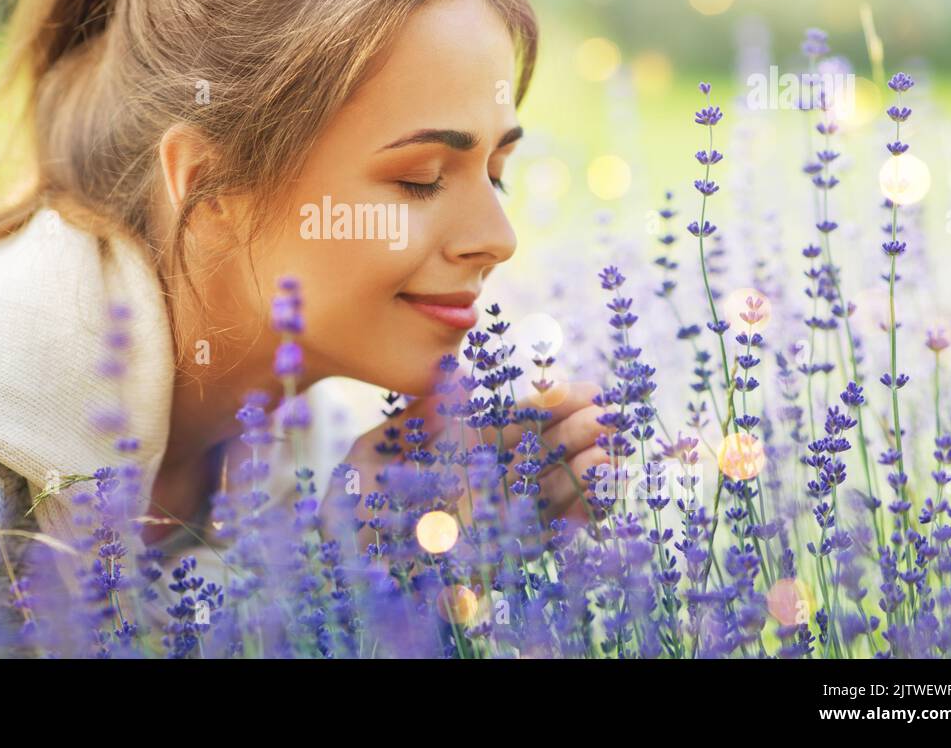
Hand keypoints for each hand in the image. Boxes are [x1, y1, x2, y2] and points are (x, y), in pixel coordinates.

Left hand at [319, 382, 609, 551]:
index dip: (546, 405)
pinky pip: (547, 536)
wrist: (341, 576)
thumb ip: (415, 420)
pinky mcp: (500, 560)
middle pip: (540, 453)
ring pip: (551, 491)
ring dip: (583, 472)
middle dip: (576, 433)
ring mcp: (495, 521)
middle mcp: (482, 484)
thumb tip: (454, 375)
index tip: (579, 388)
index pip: (510, 423)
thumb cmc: (348, 512)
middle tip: (609, 417)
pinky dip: (576, 516)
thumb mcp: (370, 457)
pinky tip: (598, 494)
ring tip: (608, 456)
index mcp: (454, 452)